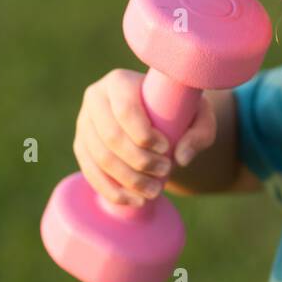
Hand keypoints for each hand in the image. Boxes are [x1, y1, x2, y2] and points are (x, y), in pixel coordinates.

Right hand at [73, 68, 215, 205]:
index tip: (165, 148)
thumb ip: (199, 133)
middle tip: (166, 172)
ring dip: (128, 180)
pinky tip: (134, 200)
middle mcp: (96, 97)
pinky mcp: (82, 145)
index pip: (125, 109)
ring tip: (154, 191)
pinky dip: (112, 190)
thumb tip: (181, 157)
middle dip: (139, 161)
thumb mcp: (199, 116)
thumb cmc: (180, 111)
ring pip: (100, 157)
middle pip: (111, 136)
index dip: (143, 134)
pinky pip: (90, 172)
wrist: (158, 115)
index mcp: (120, 81)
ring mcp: (84, 122)